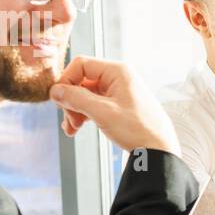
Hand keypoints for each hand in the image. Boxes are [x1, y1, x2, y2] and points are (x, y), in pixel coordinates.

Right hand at [50, 56, 180, 154]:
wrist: (160, 150)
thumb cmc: (137, 129)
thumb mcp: (102, 112)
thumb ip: (76, 98)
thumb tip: (54, 90)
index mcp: (117, 71)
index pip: (81, 64)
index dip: (66, 80)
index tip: (58, 100)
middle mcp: (118, 77)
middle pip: (82, 81)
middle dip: (71, 101)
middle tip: (69, 121)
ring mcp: (118, 91)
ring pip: (86, 95)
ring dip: (75, 110)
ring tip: (72, 129)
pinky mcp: (118, 105)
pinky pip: (94, 104)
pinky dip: (83, 115)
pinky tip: (75, 129)